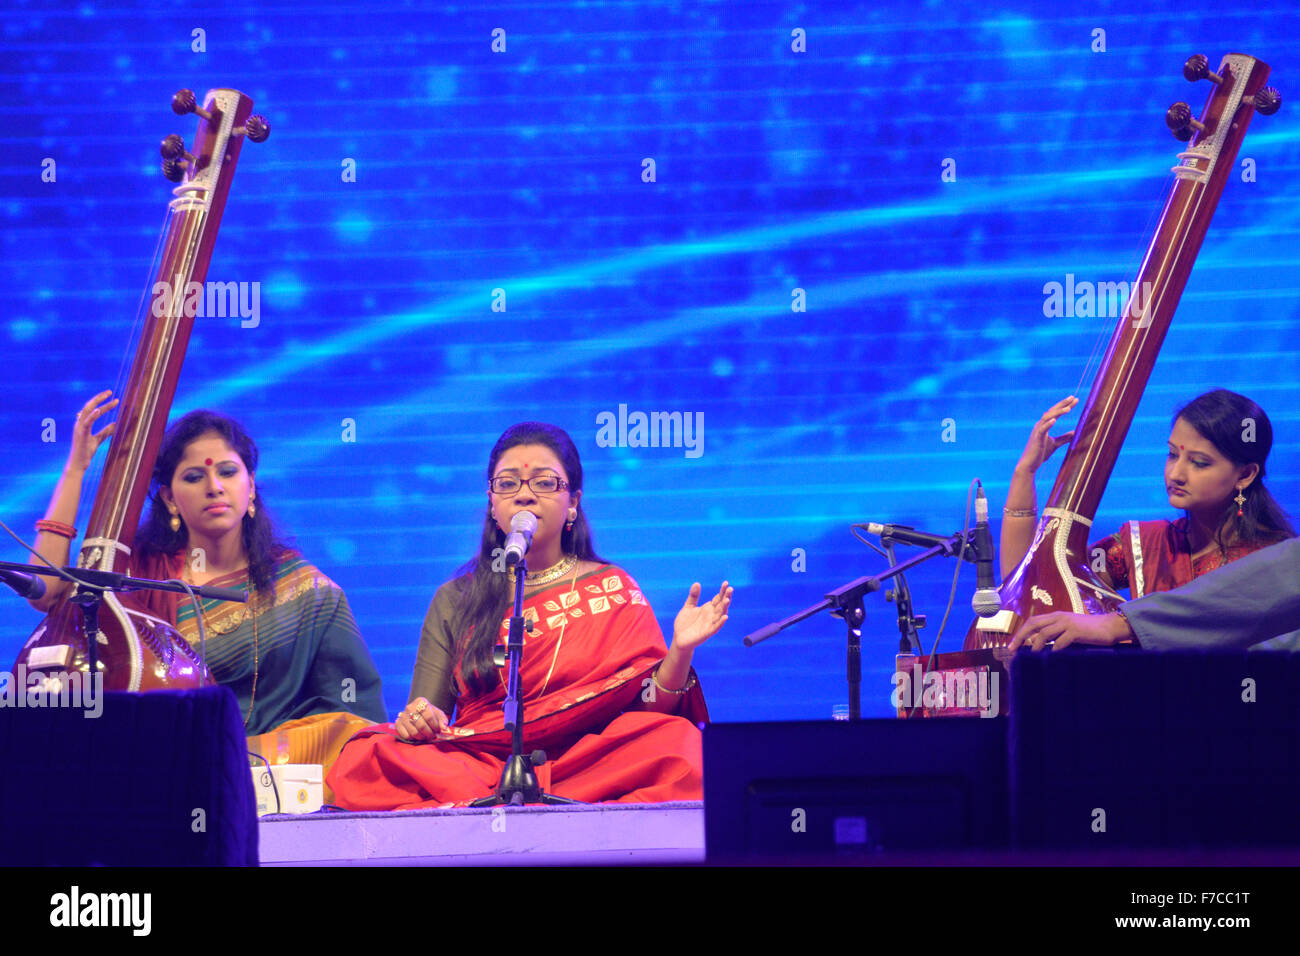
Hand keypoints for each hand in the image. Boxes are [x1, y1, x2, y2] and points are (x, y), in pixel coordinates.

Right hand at [67, 391, 118, 473]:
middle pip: (89, 406)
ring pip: (87, 411)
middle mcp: (79, 423)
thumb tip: (115, 424)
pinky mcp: (81, 435)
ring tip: (108, 397)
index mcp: (83, 424)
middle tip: (110, 392)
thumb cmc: (86, 452)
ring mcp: (79, 428)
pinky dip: (92, 416)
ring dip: (98, 403)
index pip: (93, 409)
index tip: (114, 398)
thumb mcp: (99, 439)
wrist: (78, 464)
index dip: (102, 403)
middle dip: (99, 398)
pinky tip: (99, 410)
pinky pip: (86, 423)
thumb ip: (106, 431)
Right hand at [394, 697, 450, 740]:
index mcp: (421, 702)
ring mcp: (402, 715)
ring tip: (426, 736)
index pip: (429, 716)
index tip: (438, 730)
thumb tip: (444, 728)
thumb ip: (443, 721)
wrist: (417, 713)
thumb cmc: (430, 714)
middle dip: (429, 733)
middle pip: (421, 725)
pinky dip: (413, 739)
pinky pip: (406, 736)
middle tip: (432, 736)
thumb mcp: (438, 714)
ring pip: (413, 732)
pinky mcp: (397, 723)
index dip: (435, 726)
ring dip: (422, 737)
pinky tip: (418, 736)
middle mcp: (410, 707)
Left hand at [671, 581, 731, 652]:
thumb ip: (693, 596)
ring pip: (720, 615)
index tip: (726, 583)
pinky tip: (725, 617)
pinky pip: (715, 627)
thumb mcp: (688, 607)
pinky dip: (720, 622)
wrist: (679, 638)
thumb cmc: (685, 623)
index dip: (722, 591)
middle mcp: (711, 615)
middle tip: (730, 589)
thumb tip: (697, 583)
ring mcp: (710, 624)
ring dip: (724, 608)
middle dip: (726, 597)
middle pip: (721, 605)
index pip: (718, 598)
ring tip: (727, 599)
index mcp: (708, 608)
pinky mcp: (707, 632)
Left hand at [1008, 611, 1133, 651]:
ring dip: (1035, 646)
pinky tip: (1051, 658)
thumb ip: (1056, 634)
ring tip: (1031, 657)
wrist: (1111, 626)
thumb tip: (1040, 646)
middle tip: (1012, 650)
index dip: (1020, 633)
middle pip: (1033, 625)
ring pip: (1043, 634)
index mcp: (1056, 616)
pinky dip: (1053, 650)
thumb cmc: (1090, 630)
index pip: (1032, 622)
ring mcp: (1067, 623)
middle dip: (1020, 637)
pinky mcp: (1076, 631)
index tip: (1012, 645)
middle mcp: (1059, 617)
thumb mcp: (1069, 628)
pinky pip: (1060, 642)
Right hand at [1013, 396, 1076, 476]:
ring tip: (1068, 408)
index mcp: (1044, 425)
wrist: (1029, 464)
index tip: (1074, 399)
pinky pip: (1042, 429)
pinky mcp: (1037, 438)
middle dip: (1063, 404)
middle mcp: (1040, 425)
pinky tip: (1055, 419)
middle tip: (1073, 398)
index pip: (1055, 412)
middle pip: (1052, 411)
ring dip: (1058, 412)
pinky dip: (1048, 424)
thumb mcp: (1055, 443)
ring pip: (1047, 417)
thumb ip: (1064, 437)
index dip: (1065, 405)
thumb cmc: (1040, 453)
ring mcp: (1037, 431)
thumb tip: (1075, 432)